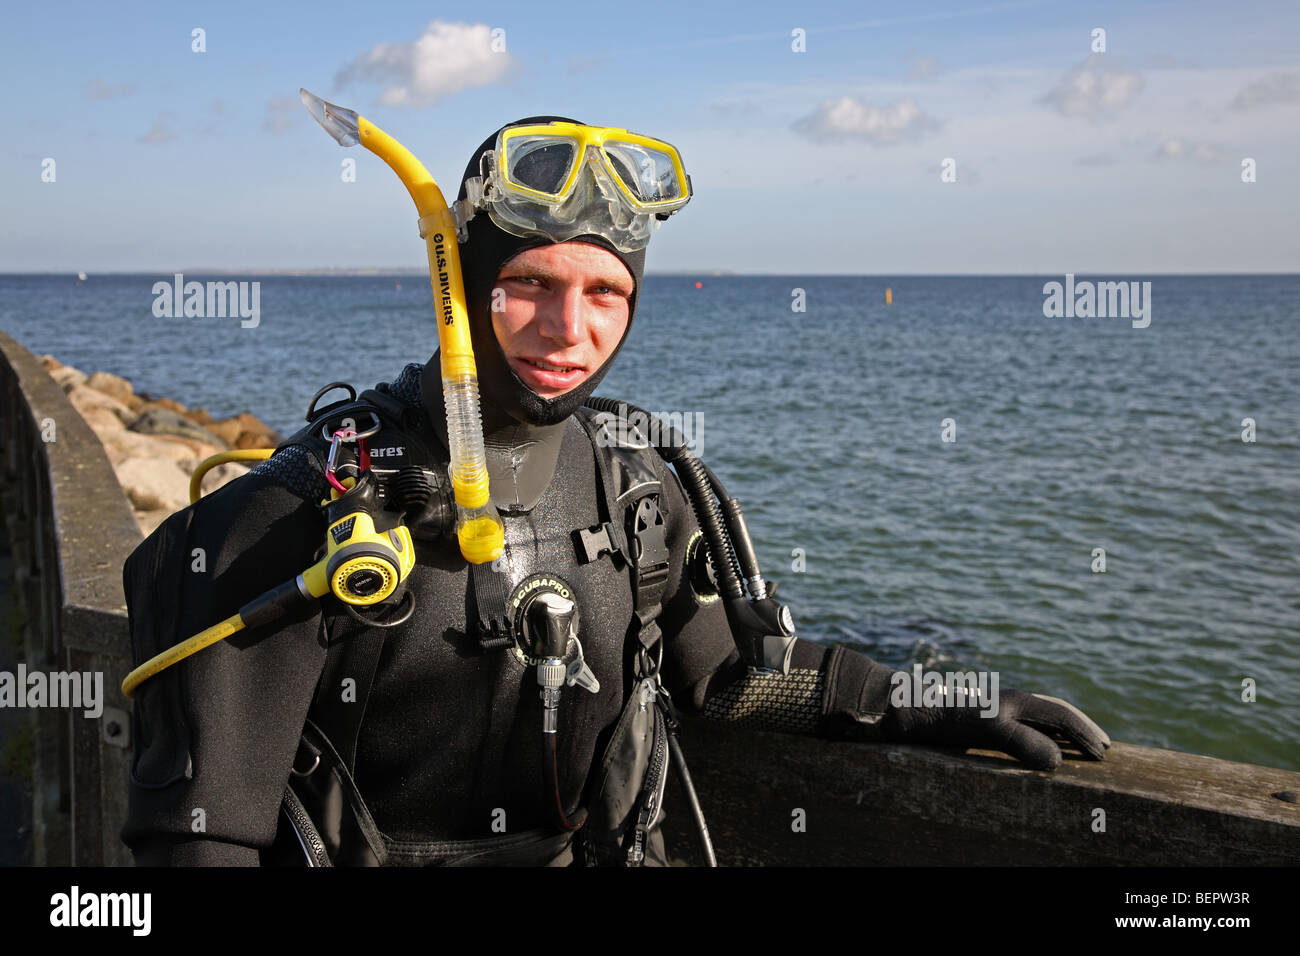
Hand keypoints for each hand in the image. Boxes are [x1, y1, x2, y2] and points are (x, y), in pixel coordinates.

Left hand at [884, 687, 1110, 770]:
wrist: (906, 707)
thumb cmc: (946, 717)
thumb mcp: (989, 730)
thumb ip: (1024, 742)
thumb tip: (1058, 760)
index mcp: (1019, 701)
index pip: (1063, 716)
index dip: (1086, 735)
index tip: (1105, 753)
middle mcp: (1011, 701)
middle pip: (1056, 712)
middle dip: (1081, 729)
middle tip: (1103, 746)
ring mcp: (997, 708)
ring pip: (1040, 718)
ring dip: (1062, 732)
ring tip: (1077, 746)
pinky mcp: (982, 719)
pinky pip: (1022, 726)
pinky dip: (1040, 735)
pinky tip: (1037, 746)